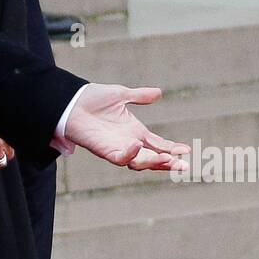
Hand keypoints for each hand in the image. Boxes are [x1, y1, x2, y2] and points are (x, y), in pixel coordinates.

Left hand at [63, 84, 189, 170]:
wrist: (71, 101)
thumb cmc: (93, 99)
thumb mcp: (121, 95)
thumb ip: (139, 96)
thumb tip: (159, 93)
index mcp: (135, 131)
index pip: (158, 144)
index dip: (172, 148)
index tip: (187, 150)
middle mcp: (129, 143)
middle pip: (152, 159)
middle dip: (168, 163)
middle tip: (183, 166)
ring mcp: (117, 148)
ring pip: (139, 163)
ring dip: (154, 162)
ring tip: (168, 158)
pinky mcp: (104, 150)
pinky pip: (120, 158)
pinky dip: (130, 154)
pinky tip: (138, 145)